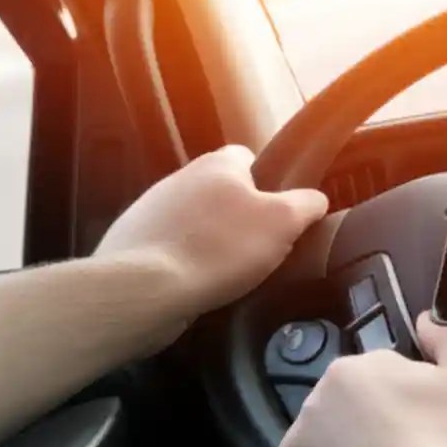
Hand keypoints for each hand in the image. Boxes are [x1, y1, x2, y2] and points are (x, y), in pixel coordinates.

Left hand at [95, 145, 327, 318]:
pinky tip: (193, 283)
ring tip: (225, 273)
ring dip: (208, 238)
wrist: (147, 288)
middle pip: (220, 191)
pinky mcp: (132, 241)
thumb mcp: (284, 223)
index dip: (266, 184)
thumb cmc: (222, 247)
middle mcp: (180, 176)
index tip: (276, 215)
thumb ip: (306, 205)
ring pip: (194, 219)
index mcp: (217, 163)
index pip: (247, 158)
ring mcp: (150, 208)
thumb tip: (315, 200)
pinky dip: (182, 259)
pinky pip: (169, 245)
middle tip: (257, 249)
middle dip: (237, 215)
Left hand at [278, 315, 446, 446]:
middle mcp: (321, 391)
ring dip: (351, 441)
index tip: (426, 421)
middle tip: (409, 446)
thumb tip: (426, 318)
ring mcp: (301, 431)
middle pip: (353, 399)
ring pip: (331, 429)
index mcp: (359, 365)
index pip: (383, 371)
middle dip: (375, 416)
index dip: (409, 397)